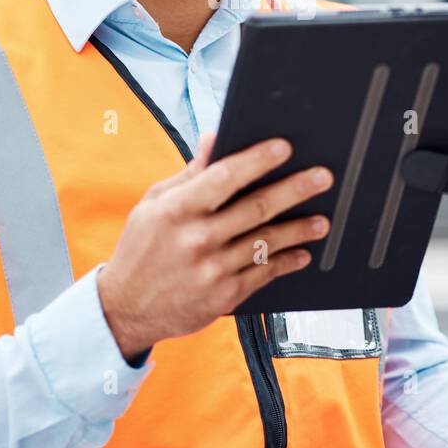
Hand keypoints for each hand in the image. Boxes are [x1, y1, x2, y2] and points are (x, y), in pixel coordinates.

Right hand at [96, 130, 331, 362]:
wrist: (125, 308)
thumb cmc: (141, 248)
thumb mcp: (154, 205)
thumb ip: (189, 175)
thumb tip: (214, 139)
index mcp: (176, 210)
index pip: (224, 177)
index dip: (257, 160)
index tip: (284, 147)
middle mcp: (197, 238)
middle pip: (256, 208)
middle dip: (294, 189)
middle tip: (323, 177)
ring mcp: (212, 270)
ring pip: (266, 242)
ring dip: (299, 229)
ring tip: (322, 220)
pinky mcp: (224, 296)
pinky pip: (264, 274)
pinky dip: (287, 262)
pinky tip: (302, 253)